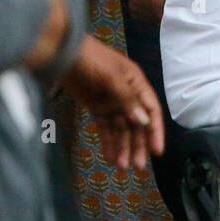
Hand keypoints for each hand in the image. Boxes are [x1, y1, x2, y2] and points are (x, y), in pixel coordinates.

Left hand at [60, 35, 164, 170]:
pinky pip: (106, 128)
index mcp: (136, 84)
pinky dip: (108, 143)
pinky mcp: (97, 108)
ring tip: (122, 167)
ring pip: (122, 129)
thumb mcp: (111, 77)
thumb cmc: (91, 59)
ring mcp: (112, 103)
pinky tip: (110, 157)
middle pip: (137, 124)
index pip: (151, 110)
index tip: (157, 152)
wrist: (62, 53)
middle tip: (138, 167)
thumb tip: (143, 122)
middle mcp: (127, 95)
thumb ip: (127, 100)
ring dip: (123, 147)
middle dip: (138, 145)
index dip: (155, 131)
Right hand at [127, 0, 182, 24]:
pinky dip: (151, 17)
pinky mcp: (130, 4)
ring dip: (159, 18)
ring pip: (149, 18)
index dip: (172, 14)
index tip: (184, 17)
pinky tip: (160, 11)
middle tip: (181, 16)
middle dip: (168, 17)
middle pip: (155, 16)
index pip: (160, 8)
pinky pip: (142, 17)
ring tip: (171, 12)